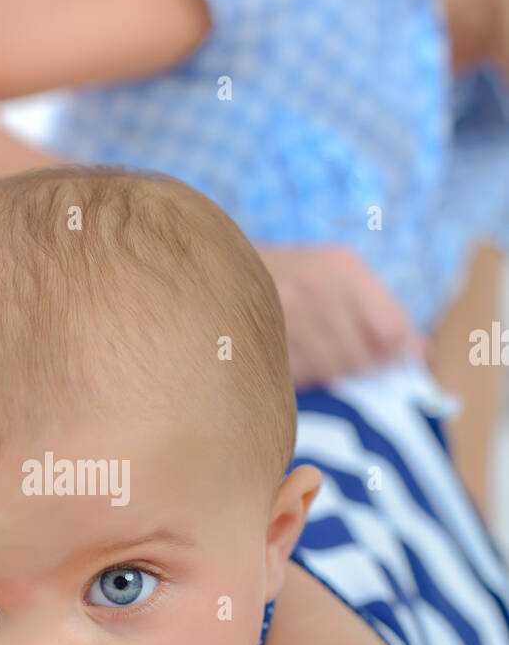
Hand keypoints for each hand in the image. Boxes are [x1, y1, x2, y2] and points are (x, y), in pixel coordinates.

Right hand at [255, 243, 424, 388]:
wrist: (221, 272)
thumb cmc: (289, 277)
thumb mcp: (338, 275)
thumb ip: (383, 311)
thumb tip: (422, 351)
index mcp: (340, 266)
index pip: (391, 329)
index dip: (394, 351)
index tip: (386, 357)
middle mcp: (314, 287)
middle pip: (363, 356)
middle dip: (361, 366)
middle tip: (344, 359)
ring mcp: (284, 315)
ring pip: (332, 370)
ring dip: (329, 373)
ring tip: (316, 357)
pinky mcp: (261, 342)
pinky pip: (300, 378)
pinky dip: (302, 378)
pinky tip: (293, 361)